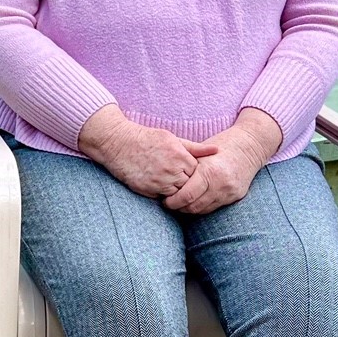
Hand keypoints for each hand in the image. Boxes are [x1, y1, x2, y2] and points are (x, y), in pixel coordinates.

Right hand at [79, 107, 216, 197]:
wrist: (119, 143)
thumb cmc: (147, 139)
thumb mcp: (173, 139)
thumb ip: (196, 148)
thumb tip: (217, 150)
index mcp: (180, 156)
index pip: (198, 172)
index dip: (192, 172)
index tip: (185, 169)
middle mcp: (172, 170)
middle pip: (189, 185)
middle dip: (185, 182)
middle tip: (175, 176)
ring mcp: (160, 182)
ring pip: (177, 194)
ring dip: (174, 190)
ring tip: (166, 180)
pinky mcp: (148, 190)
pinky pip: (162, 197)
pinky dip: (161, 193)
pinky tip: (156, 183)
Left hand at [164, 113, 282, 214]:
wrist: (250, 146)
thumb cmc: (221, 145)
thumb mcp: (200, 152)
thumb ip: (185, 168)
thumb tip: (165, 180)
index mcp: (209, 171)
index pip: (186, 196)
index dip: (172, 201)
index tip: (164, 200)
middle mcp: (220, 184)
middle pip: (193, 207)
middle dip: (179, 207)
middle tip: (169, 203)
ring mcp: (229, 192)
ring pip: (203, 210)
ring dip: (189, 209)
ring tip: (180, 203)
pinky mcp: (235, 197)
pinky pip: (214, 207)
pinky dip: (202, 206)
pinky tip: (195, 200)